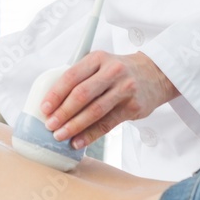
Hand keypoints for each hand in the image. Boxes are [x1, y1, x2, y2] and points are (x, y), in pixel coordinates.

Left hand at [40, 51, 178, 149]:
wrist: (155, 73)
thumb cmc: (119, 71)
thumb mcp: (101, 63)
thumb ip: (81, 77)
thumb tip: (53, 102)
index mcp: (97, 58)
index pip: (71, 76)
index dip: (56, 94)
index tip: (44, 108)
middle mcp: (111, 72)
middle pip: (81, 94)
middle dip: (62, 112)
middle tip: (50, 125)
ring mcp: (123, 89)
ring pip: (94, 111)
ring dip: (74, 126)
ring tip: (60, 135)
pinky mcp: (132, 107)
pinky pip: (107, 124)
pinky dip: (90, 135)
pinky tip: (78, 141)